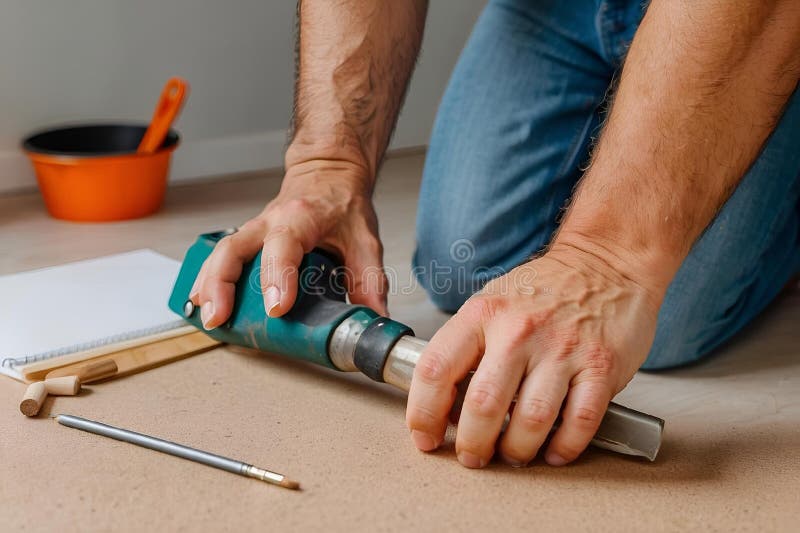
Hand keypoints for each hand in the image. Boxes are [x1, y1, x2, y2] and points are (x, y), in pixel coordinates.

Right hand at [190, 159, 386, 328]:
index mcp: (302, 217)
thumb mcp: (364, 238)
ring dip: (208, 285)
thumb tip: (374, 319)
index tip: (277, 307)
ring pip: (220, 253)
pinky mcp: (248, 240)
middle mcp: (270, 222)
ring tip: (207, 317)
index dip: (278, 276)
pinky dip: (207, 281)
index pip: (284, 245)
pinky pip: (220, 258)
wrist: (327, 173)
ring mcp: (255, 230)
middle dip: (222, 284)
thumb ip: (370, 279)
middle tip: (220, 317)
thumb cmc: (341, 202)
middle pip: (234, 248)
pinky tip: (200, 304)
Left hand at [406, 242, 661, 467]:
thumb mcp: (492, 303)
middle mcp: (519, 331)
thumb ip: (467, 348)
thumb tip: (445, 406)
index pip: (435, 370)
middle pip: (482, 405)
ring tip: (513, 453)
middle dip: (473, 443)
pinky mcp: (600, 365)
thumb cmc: (544, 291)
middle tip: (473, 456)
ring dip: (517, 450)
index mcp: (483, 314)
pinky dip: (563, 446)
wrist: (606, 264)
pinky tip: (554, 449)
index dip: (423, 413)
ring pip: (531, 421)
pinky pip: (579, 422)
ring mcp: (562, 349)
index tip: (425, 436)